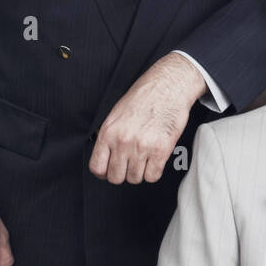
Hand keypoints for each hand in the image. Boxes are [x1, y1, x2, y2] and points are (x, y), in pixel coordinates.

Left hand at [89, 53, 206, 184]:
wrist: (168, 87)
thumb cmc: (144, 97)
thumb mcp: (117, 114)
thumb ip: (110, 137)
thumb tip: (106, 158)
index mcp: (109, 132)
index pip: (97, 167)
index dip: (104, 172)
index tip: (109, 170)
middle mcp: (123, 141)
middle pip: (116, 177)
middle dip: (123, 173)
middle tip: (130, 164)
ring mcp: (142, 147)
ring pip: (135, 179)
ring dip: (140, 172)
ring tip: (144, 159)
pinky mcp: (161, 150)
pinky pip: (152, 176)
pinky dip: (154, 172)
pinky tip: (154, 160)